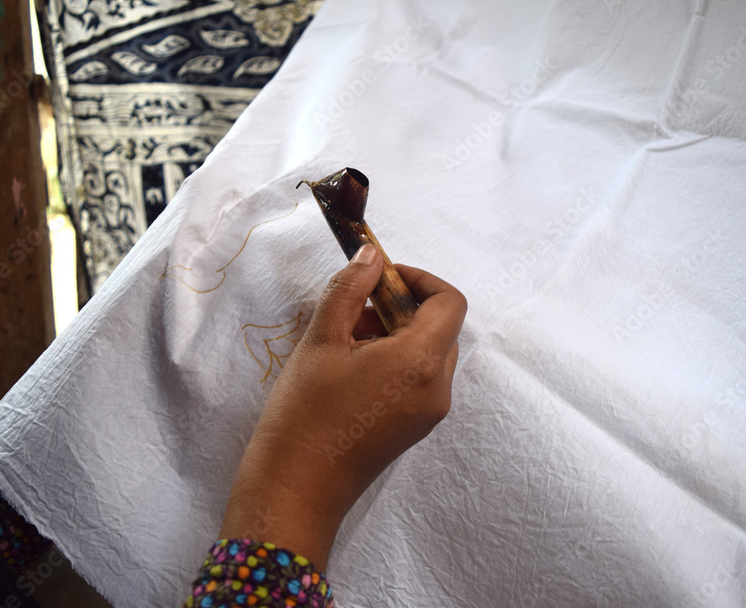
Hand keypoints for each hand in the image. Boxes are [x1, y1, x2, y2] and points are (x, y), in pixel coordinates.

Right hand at [219, 244, 466, 568]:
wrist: (296, 490)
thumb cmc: (304, 413)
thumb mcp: (321, 340)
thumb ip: (350, 289)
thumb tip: (371, 255)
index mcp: (422, 362)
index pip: (449, 301)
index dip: (419, 279)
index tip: (380, 276)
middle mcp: (438, 388)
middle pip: (440, 326)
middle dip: (401, 305)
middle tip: (354, 306)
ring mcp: (430, 411)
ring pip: (428, 352)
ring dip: (395, 332)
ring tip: (345, 337)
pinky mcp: (415, 427)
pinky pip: (419, 378)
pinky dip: (395, 359)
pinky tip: (351, 365)